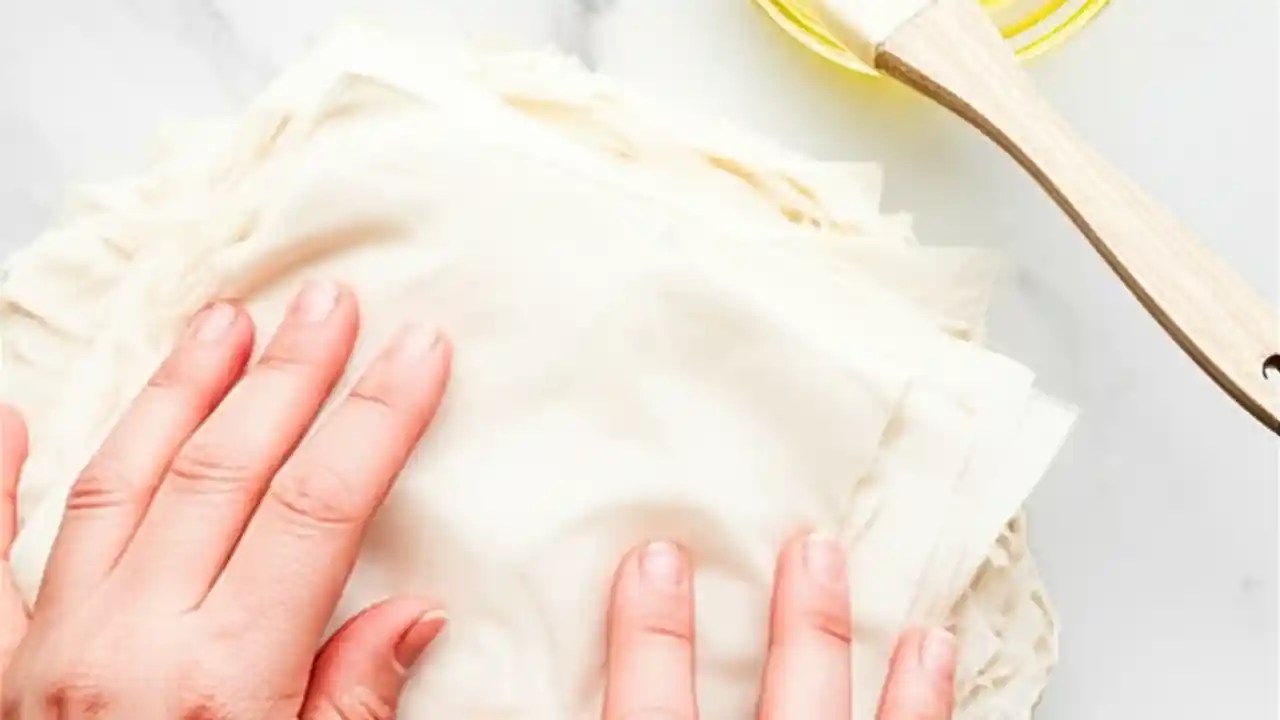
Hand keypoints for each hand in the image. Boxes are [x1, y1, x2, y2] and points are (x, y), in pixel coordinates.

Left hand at [0, 281, 453, 718]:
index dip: (377, 420)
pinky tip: (13, 417)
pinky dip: (1, 479)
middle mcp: (135, 644)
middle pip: (223, 470)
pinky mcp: (7, 665)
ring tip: (222, 322)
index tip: (417, 353)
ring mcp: (59, 645)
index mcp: (228, 679)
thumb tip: (414, 614)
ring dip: (178, 391)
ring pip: (120, 480)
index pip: (319, 510)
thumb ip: (354, 703)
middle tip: (327, 304)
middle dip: (288, 375)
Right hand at [603, 538, 955, 719]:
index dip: (651, 636)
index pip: (652, 715)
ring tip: (859, 580)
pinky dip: (926, 703)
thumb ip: (602, 715)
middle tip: (811, 549)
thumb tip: (537, 699)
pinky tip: (934, 657)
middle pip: (788, 705)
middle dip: (805, 625)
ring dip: (862, 653)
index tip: (655, 560)